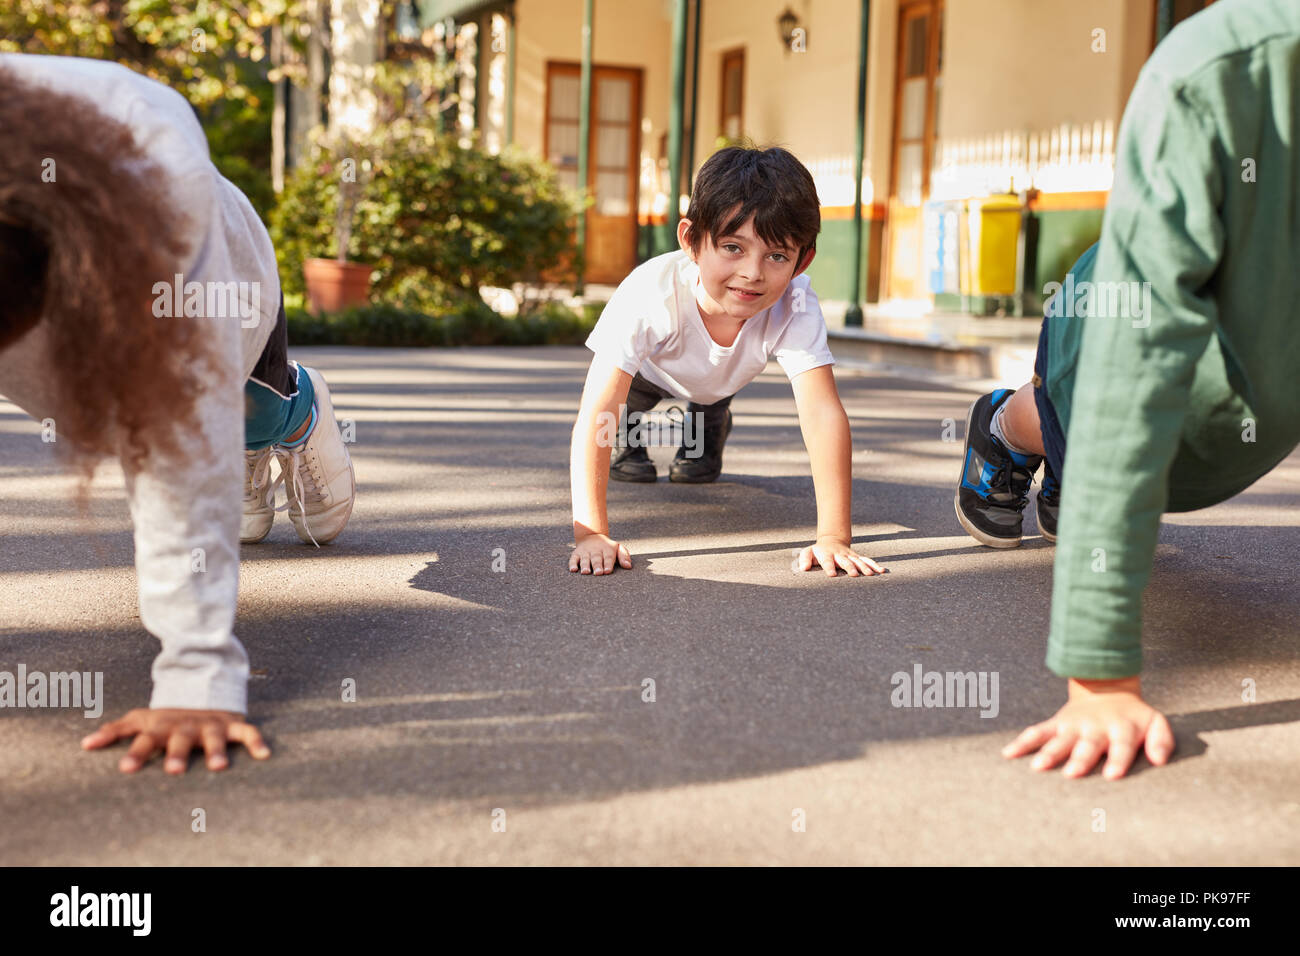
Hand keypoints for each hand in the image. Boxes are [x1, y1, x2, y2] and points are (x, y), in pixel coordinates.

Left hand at [81, 708, 270, 774]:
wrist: (202, 686)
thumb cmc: (167, 715)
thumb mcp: (141, 718)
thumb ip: (115, 731)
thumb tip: (84, 745)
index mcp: (162, 727)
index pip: (145, 741)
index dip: (136, 754)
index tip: (126, 769)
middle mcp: (186, 726)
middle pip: (180, 741)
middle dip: (177, 754)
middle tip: (173, 770)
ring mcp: (210, 725)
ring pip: (214, 738)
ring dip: (216, 751)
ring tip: (218, 767)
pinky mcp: (231, 723)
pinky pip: (246, 732)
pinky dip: (256, 741)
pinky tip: (265, 754)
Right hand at [569, 532, 631, 574]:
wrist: (592, 535)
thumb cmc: (608, 547)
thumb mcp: (618, 548)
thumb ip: (624, 556)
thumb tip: (628, 566)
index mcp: (607, 549)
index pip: (608, 557)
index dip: (608, 564)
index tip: (607, 571)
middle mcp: (596, 550)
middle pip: (596, 558)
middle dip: (597, 566)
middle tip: (598, 573)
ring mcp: (585, 552)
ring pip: (585, 559)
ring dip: (585, 565)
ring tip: (586, 572)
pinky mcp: (576, 553)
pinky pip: (573, 558)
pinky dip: (572, 564)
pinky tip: (573, 570)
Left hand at [792, 535, 886, 576]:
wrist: (831, 542)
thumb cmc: (817, 552)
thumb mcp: (808, 552)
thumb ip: (804, 559)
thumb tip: (803, 568)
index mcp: (826, 554)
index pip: (827, 560)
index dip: (829, 566)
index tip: (831, 574)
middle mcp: (839, 555)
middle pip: (845, 561)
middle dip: (849, 567)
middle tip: (853, 574)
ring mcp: (849, 556)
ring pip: (858, 561)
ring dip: (864, 567)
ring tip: (870, 574)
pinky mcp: (857, 557)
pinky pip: (867, 560)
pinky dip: (874, 565)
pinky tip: (881, 571)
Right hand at [1002, 677, 1174, 779]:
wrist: (1107, 690)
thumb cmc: (1134, 717)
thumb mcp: (1156, 722)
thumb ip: (1162, 741)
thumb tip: (1160, 761)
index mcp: (1121, 728)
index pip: (1121, 746)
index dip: (1117, 760)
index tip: (1112, 776)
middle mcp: (1095, 728)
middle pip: (1087, 745)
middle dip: (1079, 760)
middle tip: (1071, 775)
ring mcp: (1073, 725)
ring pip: (1059, 740)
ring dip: (1048, 753)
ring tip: (1037, 768)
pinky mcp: (1056, 724)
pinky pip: (1037, 732)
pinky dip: (1022, 742)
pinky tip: (1008, 754)